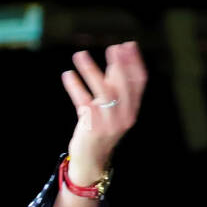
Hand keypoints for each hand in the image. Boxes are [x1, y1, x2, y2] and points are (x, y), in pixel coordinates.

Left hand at [61, 40, 147, 179]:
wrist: (91, 162)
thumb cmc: (99, 131)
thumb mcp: (112, 111)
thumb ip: (113, 88)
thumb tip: (114, 62)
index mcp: (132, 110)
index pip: (139, 82)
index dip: (134, 62)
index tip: (128, 45)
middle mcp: (123, 116)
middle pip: (123, 85)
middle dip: (118, 63)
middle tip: (111, 47)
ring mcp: (108, 123)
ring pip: (103, 91)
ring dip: (91, 71)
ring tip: (80, 56)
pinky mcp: (91, 128)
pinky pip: (83, 102)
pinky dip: (75, 87)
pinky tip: (68, 75)